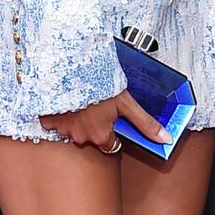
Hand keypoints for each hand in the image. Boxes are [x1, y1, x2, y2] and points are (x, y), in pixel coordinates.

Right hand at [39, 89, 172, 150]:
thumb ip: (145, 123)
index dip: (113, 131)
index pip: (110, 144)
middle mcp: (81, 137)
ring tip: (83, 99)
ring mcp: (63, 130)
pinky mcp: (48, 120)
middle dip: (94, 124)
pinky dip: (60, 113)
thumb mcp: (127, 103)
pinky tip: (67, 101)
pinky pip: (54, 121)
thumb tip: (165, 139)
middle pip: (91, 136)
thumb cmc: (101, 86)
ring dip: (77, 118)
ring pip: (73, 129)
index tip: (111, 118)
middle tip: (97, 104)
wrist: (72, 70)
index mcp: (101, 136)